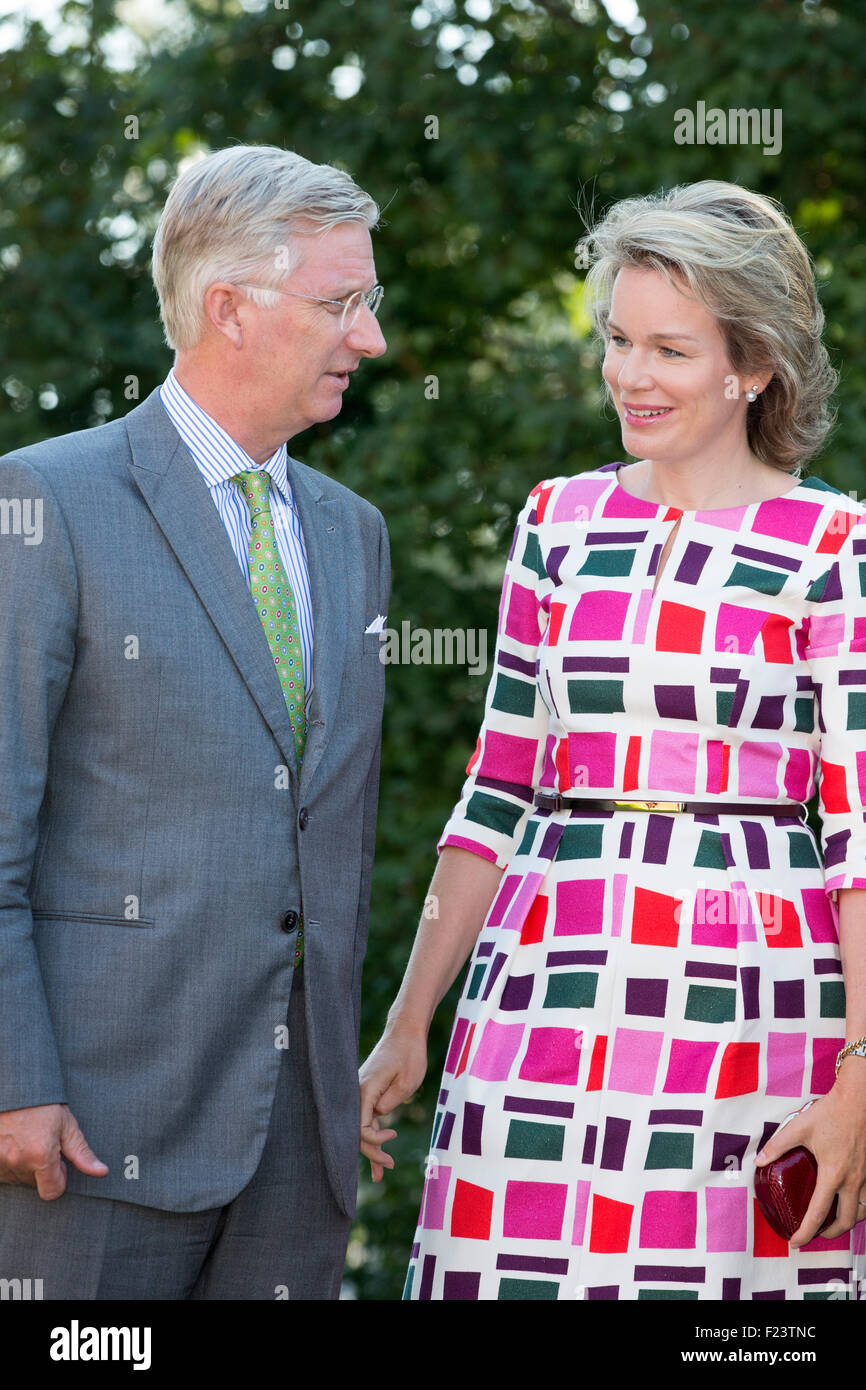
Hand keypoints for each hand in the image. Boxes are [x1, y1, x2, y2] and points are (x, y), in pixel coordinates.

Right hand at [0, 1103, 108, 1200]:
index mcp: (41, 1155)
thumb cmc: (41, 1103)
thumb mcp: (66, 1124)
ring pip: (16, 1177)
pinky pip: (1, 1170)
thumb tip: (102, 1172)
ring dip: (23, 1165)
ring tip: (26, 1140)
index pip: (52, 1192)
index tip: (60, 1164)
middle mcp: (17, 1161)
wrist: (12, 1088)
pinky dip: (7, 1161)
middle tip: (42, 1144)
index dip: (59, 1179)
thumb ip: (82, 1152)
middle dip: (41, 1169)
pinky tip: (13, 1142)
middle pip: (35, 1183)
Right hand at [359, 1026, 427, 1182]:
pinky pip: (367, 1118)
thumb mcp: (407, 1080)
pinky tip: (377, 1156)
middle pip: (357, 1131)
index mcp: (364, 1089)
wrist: (406, 1031)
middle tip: (389, 1166)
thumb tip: (379, 1117)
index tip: (393, 1137)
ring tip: (380, 1174)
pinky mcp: (369, 1092)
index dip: (375, 1140)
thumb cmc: (409, 1053)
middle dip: (371, 1151)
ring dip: (371, 1148)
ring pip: (360, 1127)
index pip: (360, 1127)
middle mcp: (357, 1092)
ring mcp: (361, 1092)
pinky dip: (372, 1135)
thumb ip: (391, 1101)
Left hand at [754, 1075, 865, 1246]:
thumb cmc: (831, 1113)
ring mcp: (865, 1177)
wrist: (858, 1100)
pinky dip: (858, 1208)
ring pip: (861, 1212)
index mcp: (833, 1175)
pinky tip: (848, 1202)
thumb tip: (759, 1160)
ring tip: (831, 1221)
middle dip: (829, 1234)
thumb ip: (777, 1145)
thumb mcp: (799, 1128)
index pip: (818, 1213)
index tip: (795, 1242)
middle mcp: (853, 1181)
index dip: (805, 1232)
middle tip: (814, 1234)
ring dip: (846, 1222)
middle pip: (845, 1222)